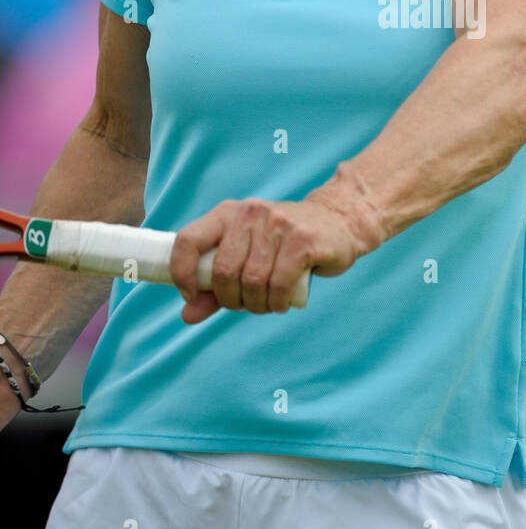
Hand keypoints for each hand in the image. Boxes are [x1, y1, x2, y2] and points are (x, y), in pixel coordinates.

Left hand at [169, 196, 362, 323]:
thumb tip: (187, 316)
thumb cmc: (285, 245)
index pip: (187, 240)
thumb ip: (215, 286)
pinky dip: (277, 303)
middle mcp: (250, 213)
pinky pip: (278, 284)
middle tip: (245, 304)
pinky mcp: (302, 240)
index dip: (183, 273)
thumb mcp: (246, 258)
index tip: (192, 295)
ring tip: (267, 303)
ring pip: (253, 282)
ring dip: (257, 305)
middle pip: (224, 272)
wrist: (339, 222)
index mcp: (227, 213)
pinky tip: (282, 303)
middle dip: (231, 300)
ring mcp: (277, 224)